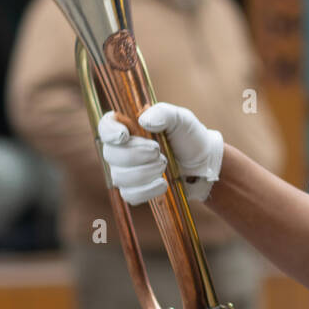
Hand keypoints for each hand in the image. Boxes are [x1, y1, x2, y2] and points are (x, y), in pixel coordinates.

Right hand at [97, 103, 223, 205]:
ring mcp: (126, 172)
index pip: (105, 126)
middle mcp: (122, 149)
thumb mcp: (181, 119)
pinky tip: (163, 182)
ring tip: (165, 164)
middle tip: (158, 151)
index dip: (109, 132)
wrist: (203, 164)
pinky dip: (148, 190)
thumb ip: (163, 113)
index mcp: (129, 127)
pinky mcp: (135, 191)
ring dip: (144, 172)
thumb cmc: (188, 137)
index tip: (124, 135)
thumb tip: (143, 121)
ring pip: (119, 177)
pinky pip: (130, 195)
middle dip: (136, 155)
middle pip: (110, 154)